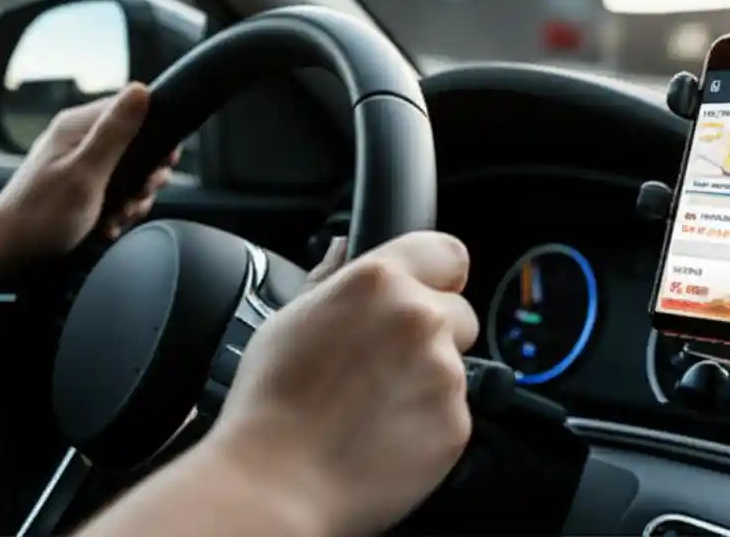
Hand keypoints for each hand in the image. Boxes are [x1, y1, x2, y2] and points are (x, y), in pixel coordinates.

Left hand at [0, 83, 178, 258]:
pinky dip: (116, 209)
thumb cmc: (41, 215)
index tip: (161, 163)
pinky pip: (112, 189)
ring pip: (127, 171)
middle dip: (145, 175)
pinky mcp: (77, 184)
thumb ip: (115, 133)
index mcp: (78, 126)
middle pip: (135, 143)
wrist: (6, 249)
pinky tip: (108, 224)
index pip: (131, 107)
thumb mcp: (86, 173)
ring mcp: (76, 161)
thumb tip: (141, 91)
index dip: (155, 135)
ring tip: (118, 217)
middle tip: (136, 197)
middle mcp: (77, 138)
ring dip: (132, 198)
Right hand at [206, 231, 477, 534]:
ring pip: (454, 366)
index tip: (426, 292)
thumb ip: (331, 279)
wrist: (277, 480)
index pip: (447, 252)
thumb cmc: (271, 402)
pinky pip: (452, 412)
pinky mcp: (455, 423)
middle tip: (383, 362)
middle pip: (458, 313)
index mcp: (378, 281)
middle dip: (432, 333)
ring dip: (426, 380)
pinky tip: (382, 432)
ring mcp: (443, 372)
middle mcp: (419, 319)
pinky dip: (426, 421)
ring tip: (371, 405)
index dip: (437, 276)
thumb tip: (345, 249)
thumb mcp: (289, 320)